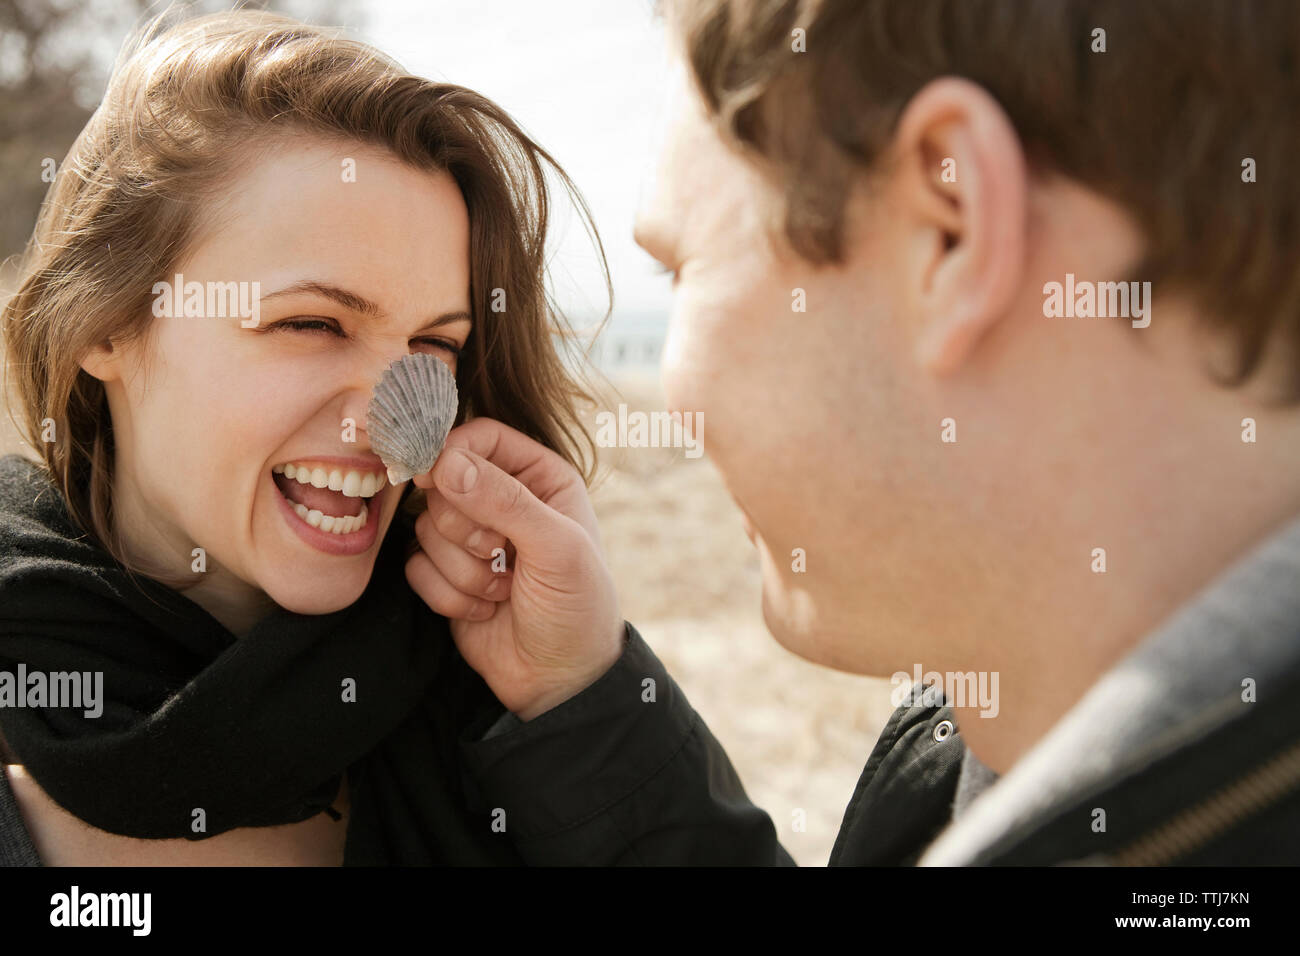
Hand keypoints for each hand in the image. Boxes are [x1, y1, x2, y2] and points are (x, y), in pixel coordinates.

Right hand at [404, 418, 624, 720]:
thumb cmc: (577, 607)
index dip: (452, 452)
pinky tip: (485, 608)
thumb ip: (504, 500)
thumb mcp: (556, 547)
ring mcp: (472, 538)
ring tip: (503, 588)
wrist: (561, 680)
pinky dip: (448, 594)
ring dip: (462, 568)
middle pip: (443, 482)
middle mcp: (504, 500)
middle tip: (501, 555)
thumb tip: (444, 463)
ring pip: (426, 527)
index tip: (430, 476)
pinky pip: (416, 567)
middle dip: (466, 528)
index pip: (480, 437)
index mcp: (540, 477)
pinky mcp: (447, 575)